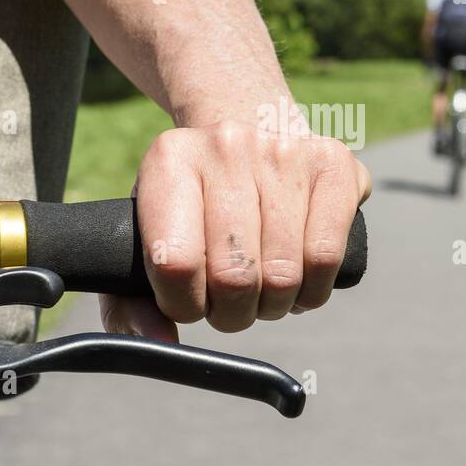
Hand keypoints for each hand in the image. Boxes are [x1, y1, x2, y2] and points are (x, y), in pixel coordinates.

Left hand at [99, 121, 371, 340]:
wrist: (249, 124)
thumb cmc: (194, 202)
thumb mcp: (147, 235)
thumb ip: (131, 299)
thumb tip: (157, 340)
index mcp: (169, 160)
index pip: (175, 264)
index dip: (184, 305)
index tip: (188, 301)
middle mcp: (226, 145)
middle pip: (234, 277)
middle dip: (232, 313)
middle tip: (230, 302)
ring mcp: (284, 151)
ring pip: (284, 277)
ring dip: (273, 305)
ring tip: (262, 289)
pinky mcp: (334, 165)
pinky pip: (325, 259)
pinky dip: (312, 290)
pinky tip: (298, 279)